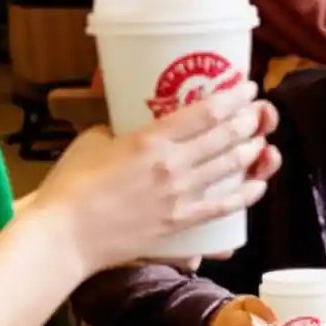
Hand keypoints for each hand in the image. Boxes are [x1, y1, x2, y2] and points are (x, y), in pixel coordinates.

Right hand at [28, 81, 281, 277]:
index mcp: (152, 139)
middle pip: (226, 137)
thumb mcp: (93, 140)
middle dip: (249, 121)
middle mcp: (174, 165)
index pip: (206, 112)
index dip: (234, 98)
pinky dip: (245, 195)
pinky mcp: (179, 223)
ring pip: (230, 168)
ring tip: (261, 141)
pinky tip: (258, 186)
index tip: (248, 88)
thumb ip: (118, 130)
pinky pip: (222, 208)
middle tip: (258, 112)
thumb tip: (129, 126)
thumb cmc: (71, 186)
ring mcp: (180, 195)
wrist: (64, 236)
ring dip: (252, 151)